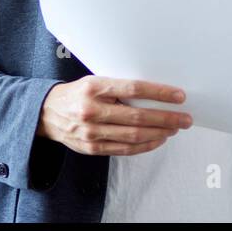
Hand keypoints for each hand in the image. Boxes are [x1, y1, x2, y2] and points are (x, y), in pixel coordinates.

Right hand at [37, 75, 192, 155]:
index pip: (134, 89)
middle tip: (185, 118)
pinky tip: (158, 140)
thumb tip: (155, 92)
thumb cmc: (78, 93)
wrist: (46, 113)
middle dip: (166, 118)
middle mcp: (91, 110)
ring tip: (175, 128)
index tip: (179, 96)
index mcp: (94, 88)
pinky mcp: (91, 148)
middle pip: (137, 117)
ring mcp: (90, 132)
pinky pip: (123, 149)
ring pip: (132, 136)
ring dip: (159, 133)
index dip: (159, 93)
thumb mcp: (96, 81)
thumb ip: (120, 86)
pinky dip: (144, 146)